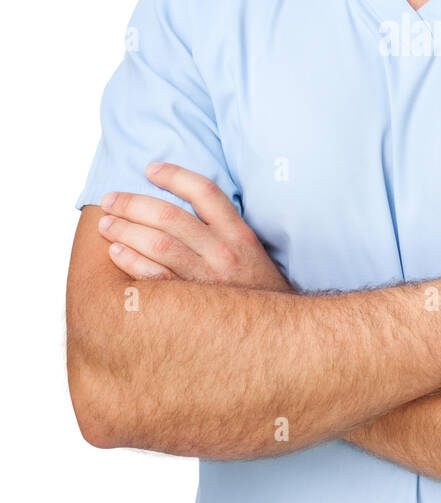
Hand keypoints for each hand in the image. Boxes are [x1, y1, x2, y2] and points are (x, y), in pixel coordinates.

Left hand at [97, 162, 293, 291]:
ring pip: (159, 244)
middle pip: (170, 217)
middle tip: (110, 200)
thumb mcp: (248, 250)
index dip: (175, 175)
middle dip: (133, 204)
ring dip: (126, 230)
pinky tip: (116, 252)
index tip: (150, 169)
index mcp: (238, 234)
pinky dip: (131, 262)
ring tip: (106, 224)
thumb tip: (181, 203)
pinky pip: (155, 278)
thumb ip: (221, 227)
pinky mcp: (191, 304)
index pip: (204, 192)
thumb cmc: (254, 288)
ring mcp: (206, 279)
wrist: (271, 333)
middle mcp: (223, 252)